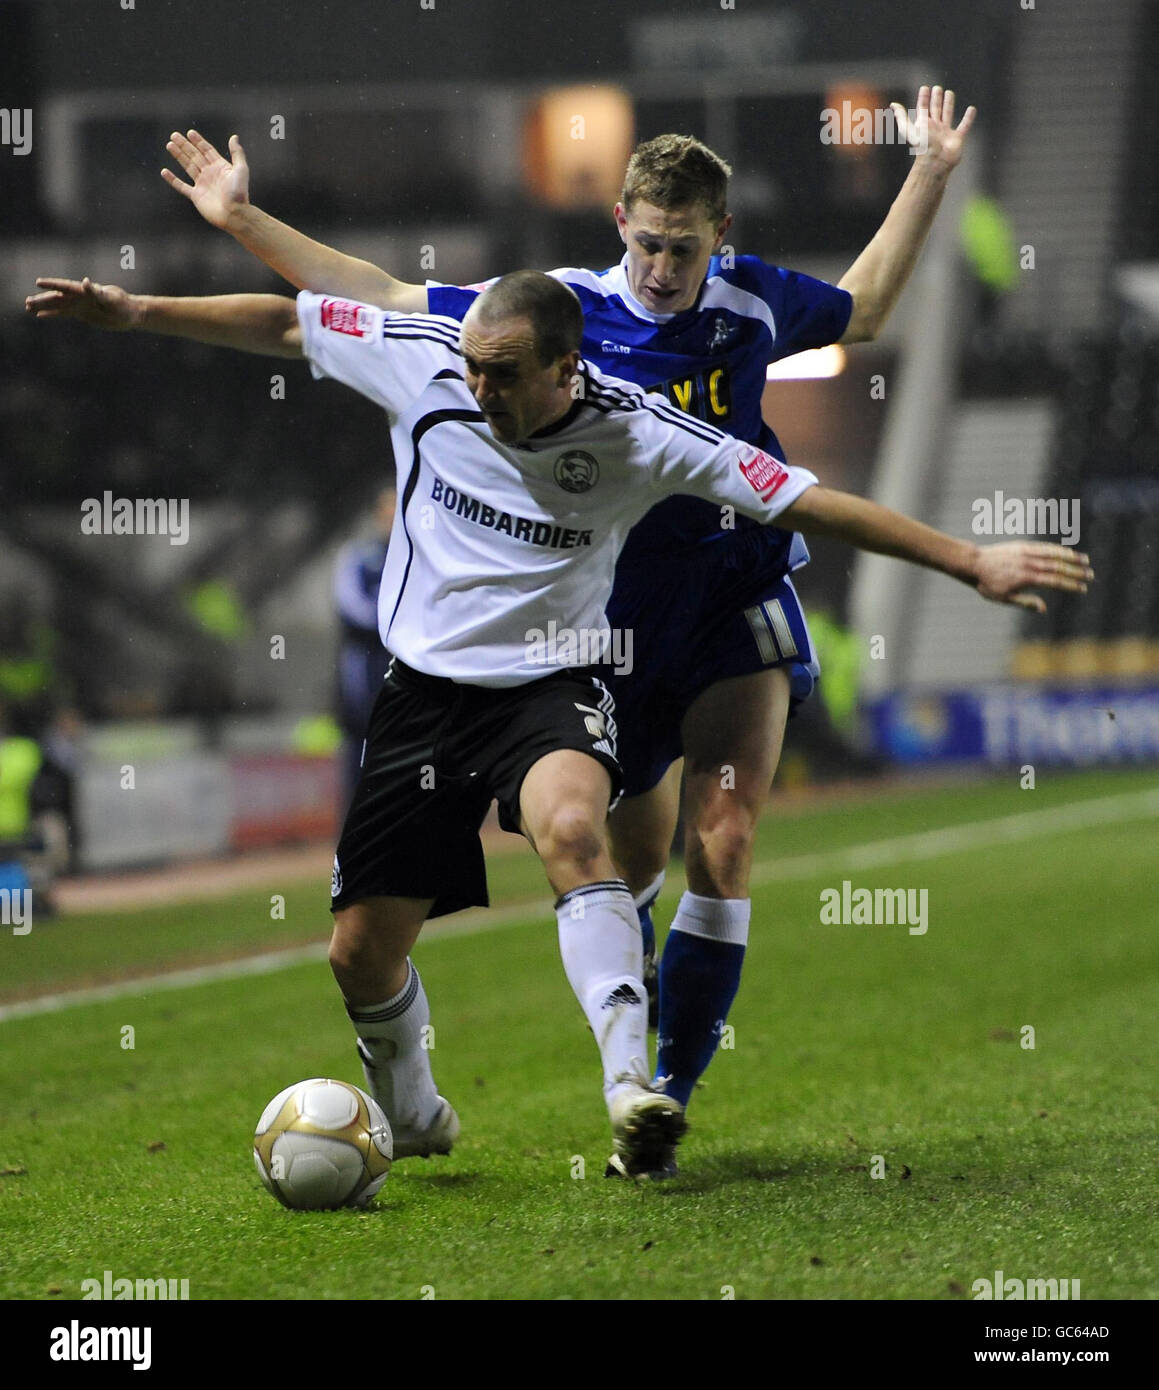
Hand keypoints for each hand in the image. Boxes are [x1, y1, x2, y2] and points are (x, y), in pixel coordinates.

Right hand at [25, 276, 140, 329]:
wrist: (131, 313)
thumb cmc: (123, 305)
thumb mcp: (111, 299)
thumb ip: (96, 292)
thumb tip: (85, 282)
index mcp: (85, 291)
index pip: (65, 286)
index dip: (52, 284)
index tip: (38, 282)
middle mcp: (80, 296)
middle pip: (57, 297)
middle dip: (42, 299)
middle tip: (26, 301)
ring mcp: (80, 305)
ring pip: (57, 305)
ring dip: (43, 306)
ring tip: (27, 306)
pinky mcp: (82, 314)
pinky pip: (64, 313)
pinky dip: (52, 314)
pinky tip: (40, 315)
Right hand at [162, 129, 249, 229]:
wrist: (234, 214)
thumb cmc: (239, 193)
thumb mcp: (241, 169)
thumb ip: (237, 153)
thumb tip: (234, 137)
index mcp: (220, 167)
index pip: (207, 150)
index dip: (198, 141)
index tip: (190, 133)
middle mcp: (210, 174)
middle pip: (194, 155)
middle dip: (184, 145)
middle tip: (174, 135)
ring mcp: (202, 184)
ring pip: (187, 166)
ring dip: (178, 155)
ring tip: (169, 145)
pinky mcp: (196, 196)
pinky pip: (181, 186)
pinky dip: (172, 179)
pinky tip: (164, 172)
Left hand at [890, 85, 975, 172]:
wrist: (935, 162)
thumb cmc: (922, 147)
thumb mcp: (909, 130)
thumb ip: (901, 117)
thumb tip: (893, 104)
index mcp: (924, 125)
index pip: (923, 108)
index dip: (923, 98)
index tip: (924, 88)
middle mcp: (934, 128)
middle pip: (935, 109)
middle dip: (936, 99)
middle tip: (937, 88)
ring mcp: (946, 132)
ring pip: (948, 114)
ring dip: (948, 104)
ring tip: (949, 93)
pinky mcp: (958, 138)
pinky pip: (964, 125)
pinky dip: (969, 118)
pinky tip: (972, 109)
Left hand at [974, 543, 1093, 612]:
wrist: (974, 563)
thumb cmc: (987, 584)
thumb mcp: (1004, 598)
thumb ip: (1025, 602)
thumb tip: (1043, 608)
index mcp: (1027, 578)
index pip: (1055, 582)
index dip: (1070, 585)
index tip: (1083, 588)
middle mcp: (1030, 564)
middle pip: (1059, 567)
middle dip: (1076, 572)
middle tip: (1091, 576)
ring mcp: (1027, 553)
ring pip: (1054, 555)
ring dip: (1071, 558)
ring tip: (1085, 561)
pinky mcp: (1023, 546)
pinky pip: (1044, 547)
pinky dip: (1057, 549)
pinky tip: (1067, 552)